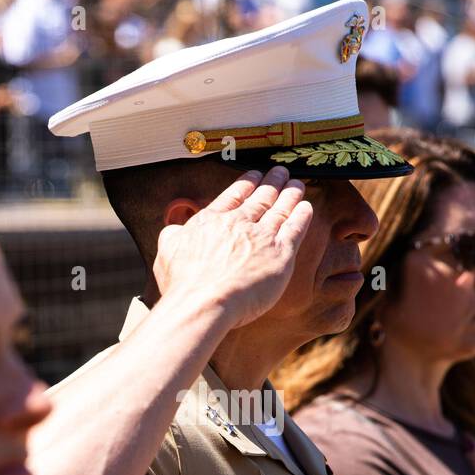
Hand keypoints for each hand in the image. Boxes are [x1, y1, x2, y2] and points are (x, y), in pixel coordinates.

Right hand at [152, 166, 312, 330]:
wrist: (203, 302)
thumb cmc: (182, 284)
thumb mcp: (167, 250)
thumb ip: (174, 234)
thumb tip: (175, 228)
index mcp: (212, 220)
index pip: (234, 195)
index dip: (247, 183)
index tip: (255, 175)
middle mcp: (239, 223)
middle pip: (261, 197)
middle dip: (272, 182)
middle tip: (280, 171)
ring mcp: (261, 237)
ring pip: (280, 209)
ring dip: (290, 193)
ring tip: (297, 184)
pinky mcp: (280, 254)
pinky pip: (295, 229)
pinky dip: (301, 215)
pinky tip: (306, 207)